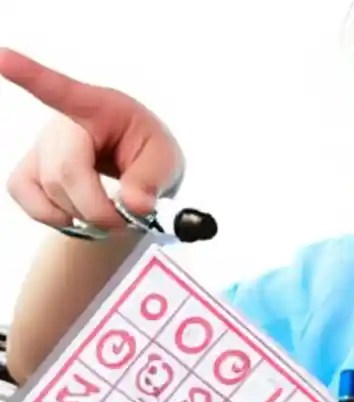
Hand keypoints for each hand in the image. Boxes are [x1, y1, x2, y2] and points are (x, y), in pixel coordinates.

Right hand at [0, 48, 183, 229]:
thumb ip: (151, 180)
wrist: (135, 166)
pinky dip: (54, 216)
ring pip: (48, 190)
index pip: (62, 90)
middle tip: (125, 220)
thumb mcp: (165, 159)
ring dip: (82, 215)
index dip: (29, 74)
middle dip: (96, 207)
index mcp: (99, 107)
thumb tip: (134, 206)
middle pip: (64, 171)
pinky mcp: (28, 171)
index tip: (3, 57)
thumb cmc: (148, 152)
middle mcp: (62, 122)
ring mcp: (41, 146)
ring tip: (109, 214)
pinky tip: (76, 214)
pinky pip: (27, 198)